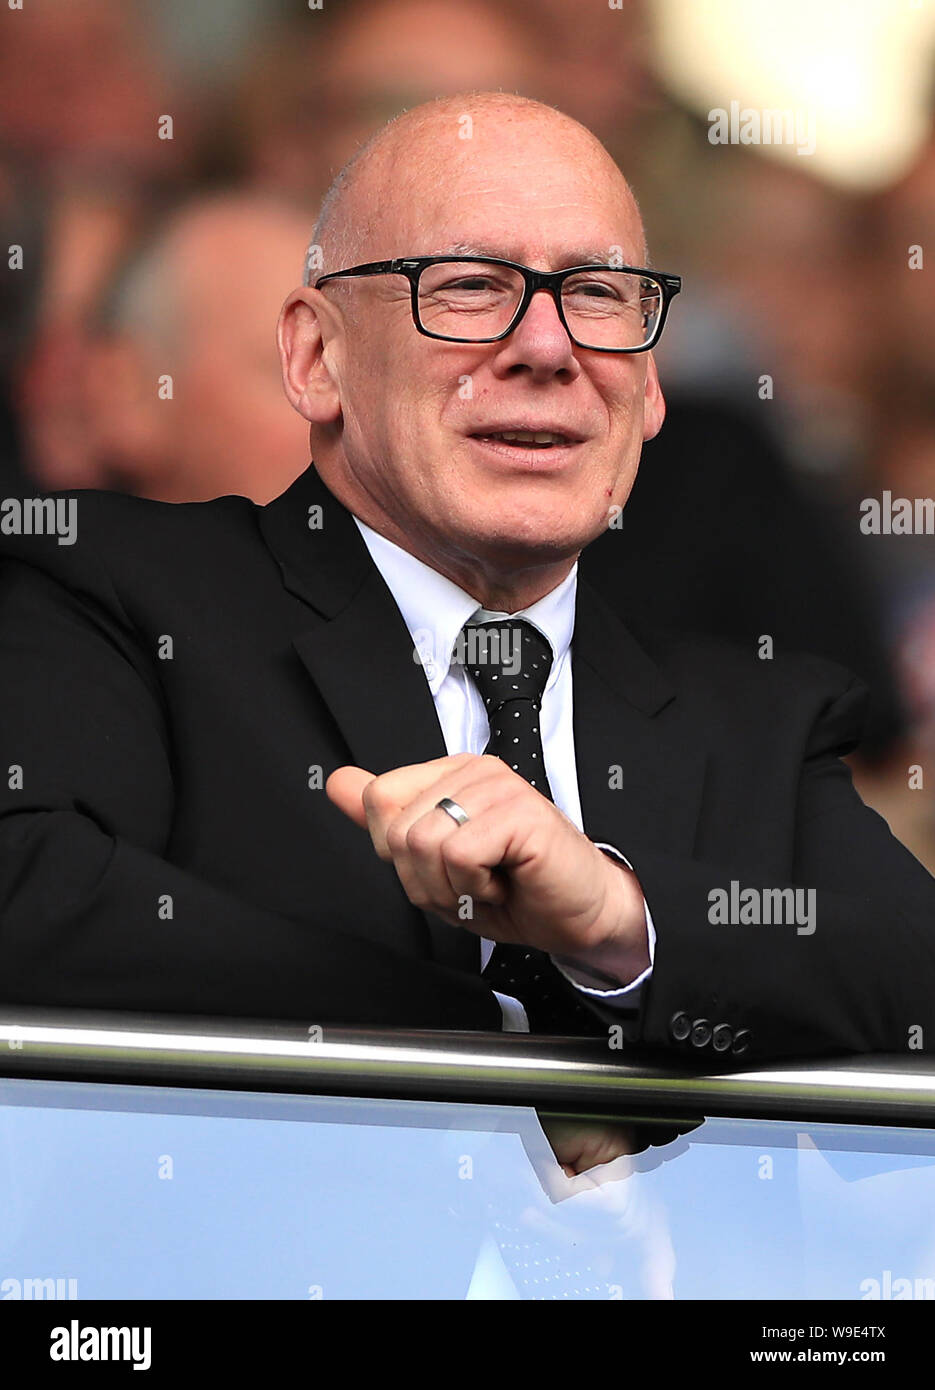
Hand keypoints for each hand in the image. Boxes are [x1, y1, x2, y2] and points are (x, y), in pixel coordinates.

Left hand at [326, 753, 648, 980]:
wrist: (578, 916)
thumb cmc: (515, 890)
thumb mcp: (435, 862)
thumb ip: (386, 820)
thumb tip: (337, 781)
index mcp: (450, 774)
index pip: (379, 797)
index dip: (398, 851)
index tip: (444, 866)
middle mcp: (473, 770)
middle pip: (397, 829)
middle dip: (425, 879)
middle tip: (470, 883)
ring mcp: (499, 785)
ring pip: (423, 843)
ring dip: (451, 886)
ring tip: (488, 883)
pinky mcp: (520, 811)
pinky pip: (459, 855)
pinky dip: (476, 886)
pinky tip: (505, 882)